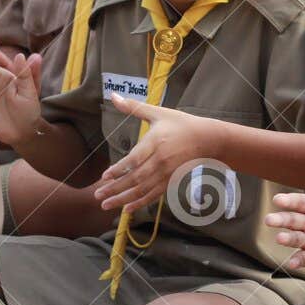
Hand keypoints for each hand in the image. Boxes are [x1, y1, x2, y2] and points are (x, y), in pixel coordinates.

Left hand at [92, 93, 216, 213]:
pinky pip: (154, 195)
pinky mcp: (171, 180)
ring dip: (123, 199)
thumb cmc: (180, 123)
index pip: (134, 159)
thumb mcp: (158, 112)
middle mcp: (161, 159)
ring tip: (106, 205)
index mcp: (156, 141)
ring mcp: (166, 172)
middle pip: (135, 178)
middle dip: (115, 189)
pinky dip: (140, 203)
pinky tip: (127, 209)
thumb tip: (113, 95)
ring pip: (143, 189)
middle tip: (97, 196)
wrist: (207, 139)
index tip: (104, 176)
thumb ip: (134, 107)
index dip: (119, 169)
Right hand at [266, 169, 304, 272]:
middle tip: (268, 220)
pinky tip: (292, 263)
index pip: (300, 202)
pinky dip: (296, 260)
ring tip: (279, 239)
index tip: (277, 199)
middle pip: (292, 220)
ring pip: (294, 238)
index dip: (289, 201)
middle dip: (281, 220)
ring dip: (286, 238)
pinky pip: (302, 257)